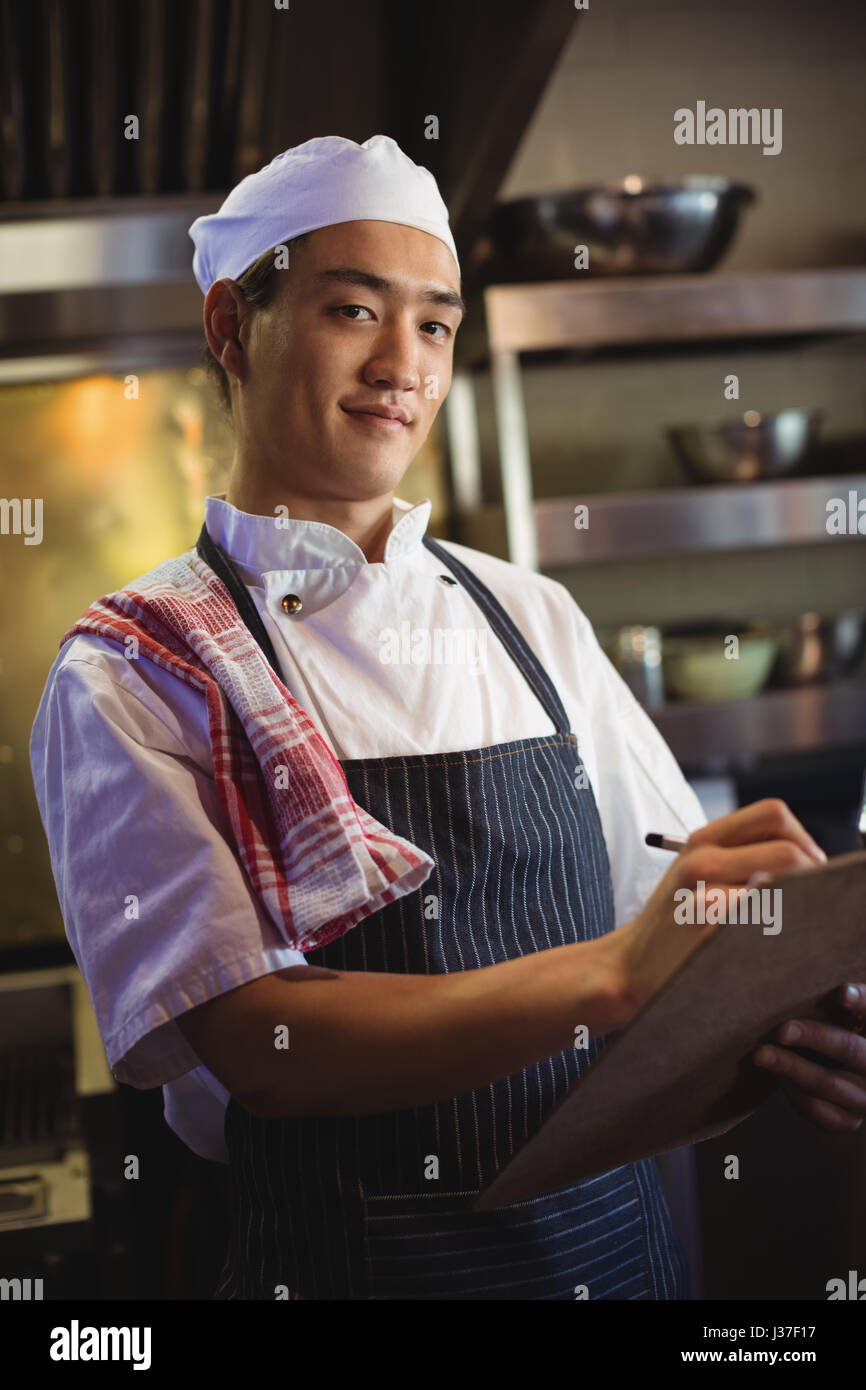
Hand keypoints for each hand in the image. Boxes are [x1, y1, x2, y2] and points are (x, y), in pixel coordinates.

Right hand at [617, 798, 824, 1017]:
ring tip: (789, 917)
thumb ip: (740, 854)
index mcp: (703, 839)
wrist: (632, 965)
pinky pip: (764, 917)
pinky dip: (778, 925)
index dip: (801, 836)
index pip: (773, 815)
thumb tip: (805, 856)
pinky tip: (770, 937)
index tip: (807, 864)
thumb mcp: (696, 872)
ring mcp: (704, 893)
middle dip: (811, 872)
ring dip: (798, 901)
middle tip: (810, 896)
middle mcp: (702, 858)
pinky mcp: (710, 928)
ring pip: (783, 883)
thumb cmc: (672, 922)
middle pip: (788, 848)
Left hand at [753, 982, 865, 1131]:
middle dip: (814, 1037)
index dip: (861, 1000)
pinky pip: (820, 1112)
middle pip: (850, 1049)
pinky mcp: (848, 1120)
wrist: (843, 1077)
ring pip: (829, 1084)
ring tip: (762, 1055)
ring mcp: (865, 1097)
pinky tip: (777, 1077)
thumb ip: (836, 996)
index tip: (840, 992)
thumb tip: (802, 953)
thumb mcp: (837, 1012)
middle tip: (782, 1029)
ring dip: (792, 1068)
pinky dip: (795, 1094)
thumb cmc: (832, 1027)